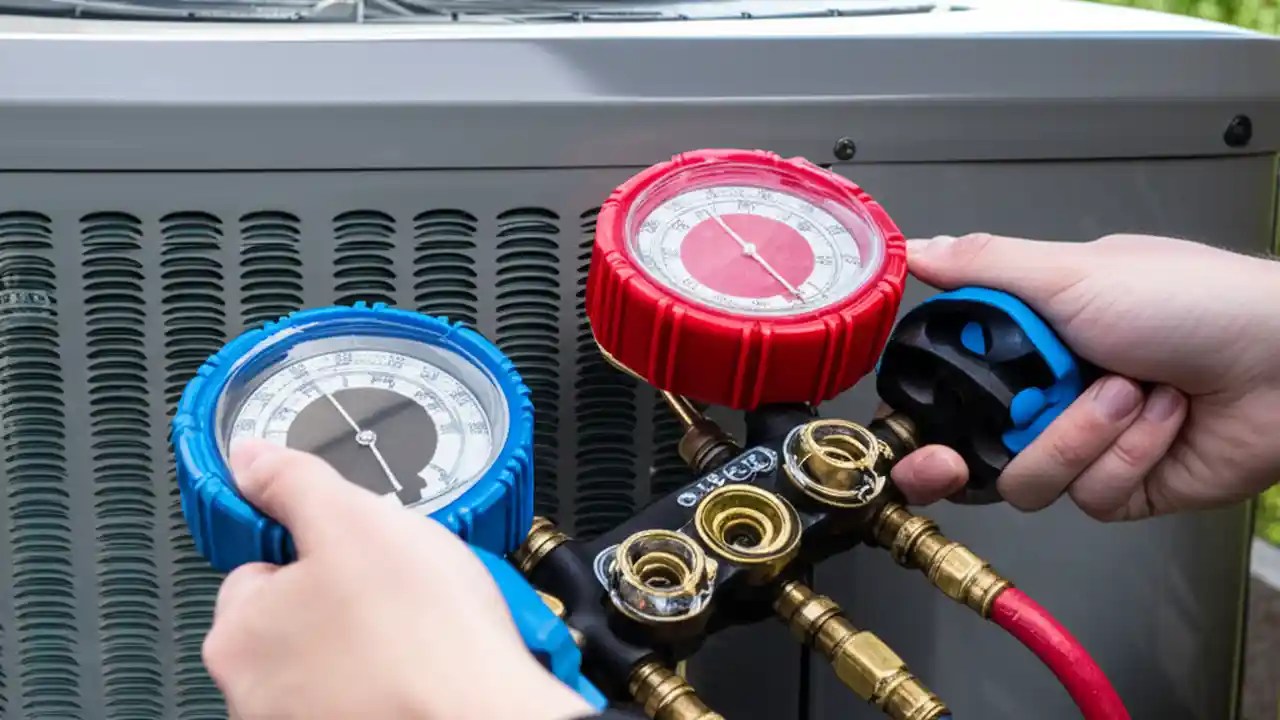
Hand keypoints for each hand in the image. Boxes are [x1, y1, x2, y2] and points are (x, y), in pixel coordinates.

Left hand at [203, 439, 593, 719]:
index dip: (314, 548)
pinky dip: (393, 681)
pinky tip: (430, 665)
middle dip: (345, 599)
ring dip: (371, 642)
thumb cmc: (424, 636)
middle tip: (397, 588)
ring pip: (335, 661)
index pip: (258, 569)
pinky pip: (366, 694)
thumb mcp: (352, 518)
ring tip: (423, 628)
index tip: (352, 549)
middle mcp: (257, 694)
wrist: (485, 715)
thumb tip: (250, 460)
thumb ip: (292, 482)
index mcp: (239, 635)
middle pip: (297, 619)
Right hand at [890, 232, 1279, 520]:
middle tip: (1062, 389)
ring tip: (1136, 391)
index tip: (933, 419)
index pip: (959, 383)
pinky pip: (1092, 495)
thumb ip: (986, 267)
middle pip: (986, 442)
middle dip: (1031, 419)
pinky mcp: (1126, 487)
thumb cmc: (1196, 301)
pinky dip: (1132, 454)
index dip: (939, 405)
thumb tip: (916, 249)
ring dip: (1090, 432)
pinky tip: (1167, 417)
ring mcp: (1089, 443)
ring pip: (1034, 476)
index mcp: (1035, 337)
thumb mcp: (1073, 273)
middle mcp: (1056, 393)